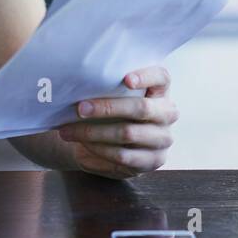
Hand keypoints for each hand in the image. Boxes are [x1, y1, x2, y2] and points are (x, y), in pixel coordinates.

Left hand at [56, 66, 177, 178]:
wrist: (114, 141)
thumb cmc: (113, 109)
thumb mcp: (115, 94)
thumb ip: (110, 86)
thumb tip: (78, 82)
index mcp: (161, 90)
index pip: (161, 77)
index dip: (145, 77)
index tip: (126, 79)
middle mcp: (167, 113)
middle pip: (141, 108)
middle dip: (107, 108)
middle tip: (80, 109)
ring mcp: (163, 139)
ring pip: (127, 133)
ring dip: (94, 133)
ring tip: (70, 131)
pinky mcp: (152, 161)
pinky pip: (123, 156)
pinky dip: (98, 150)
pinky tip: (83, 146)